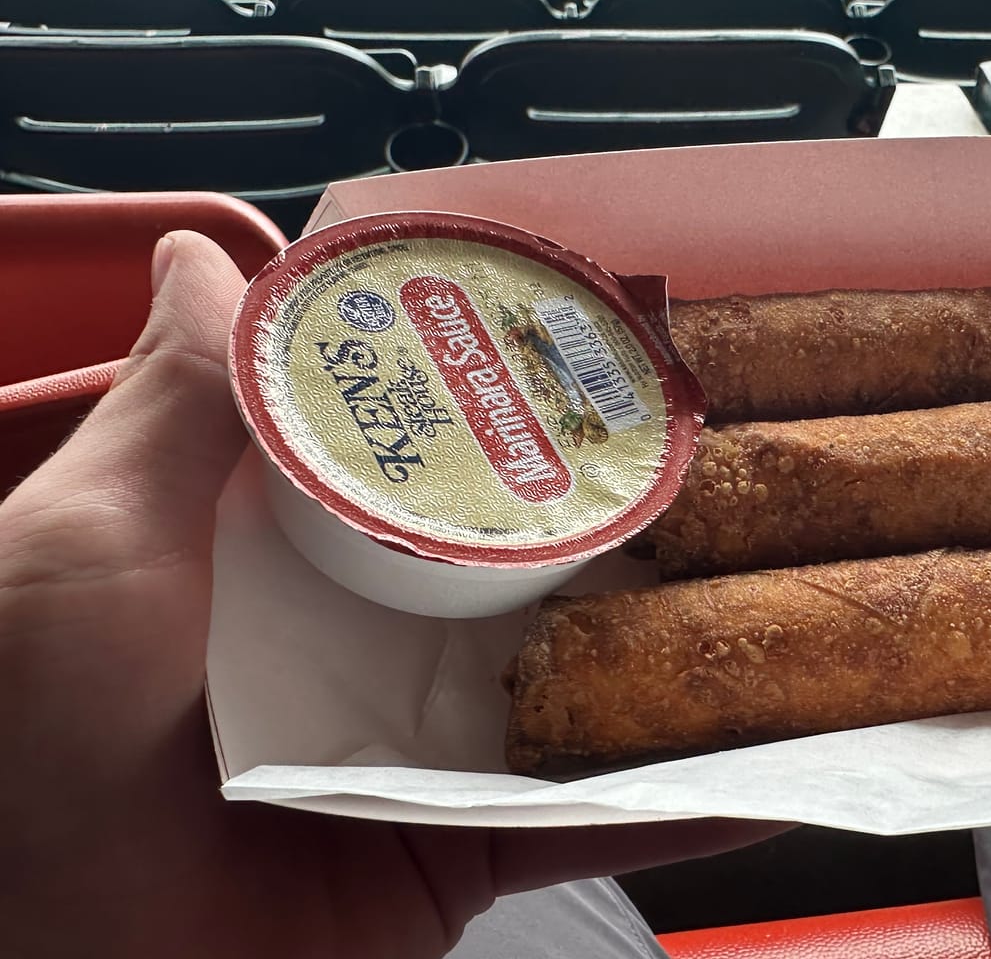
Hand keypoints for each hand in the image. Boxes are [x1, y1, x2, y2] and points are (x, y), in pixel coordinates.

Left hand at [0, 233, 782, 958]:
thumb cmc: (32, 752)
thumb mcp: (85, 550)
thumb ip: (167, 411)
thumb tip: (201, 257)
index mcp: (285, 549)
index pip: (421, 449)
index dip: (511, 394)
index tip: (608, 338)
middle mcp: (369, 634)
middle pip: (526, 557)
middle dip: (633, 508)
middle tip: (747, 448)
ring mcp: (424, 741)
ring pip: (582, 677)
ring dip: (688, 643)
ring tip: (802, 577)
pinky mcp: (461, 845)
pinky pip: (588, 818)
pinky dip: (687, 804)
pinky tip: (787, 763)